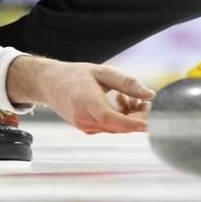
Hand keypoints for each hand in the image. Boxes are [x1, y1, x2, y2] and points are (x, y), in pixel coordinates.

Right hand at [9, 58, 155, 133]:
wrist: (50, 84)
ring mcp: (84, 126)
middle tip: (143, 100)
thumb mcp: (103, 72)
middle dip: (138, 116)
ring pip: (117, 128)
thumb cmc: (77, 75)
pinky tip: (118, 102)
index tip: (150, 123)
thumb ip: (127, 83)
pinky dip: (120, 118)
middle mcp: (84, 118)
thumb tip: (150, 95)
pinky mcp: (86, 129)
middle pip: (120, 126)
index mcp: (86, 101)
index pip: (112, 118)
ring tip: (126, 96)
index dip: (132, 123)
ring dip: (130, 116)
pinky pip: (110, 128)